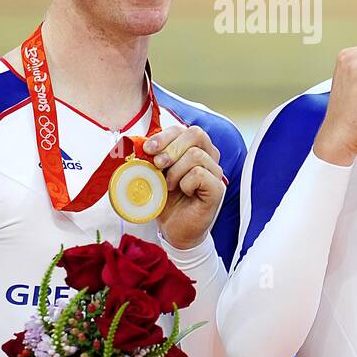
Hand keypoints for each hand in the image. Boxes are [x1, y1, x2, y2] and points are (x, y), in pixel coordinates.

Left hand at [147, 125, 224, 250]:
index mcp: (194, 148)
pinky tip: (183, 192)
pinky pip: (200, 174)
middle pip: (196, 134)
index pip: (184, 129)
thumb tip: (139, 144)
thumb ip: (152, 157)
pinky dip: (185, 183)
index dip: (165, 136)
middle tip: (157, 165)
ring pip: (196, 155)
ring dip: (175, 170)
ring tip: (169, 186)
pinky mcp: (217, 188)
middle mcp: (209, 156)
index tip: (148, 149)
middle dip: (171, 148)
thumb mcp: (154, 174)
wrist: (173, 228)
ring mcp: (215, 172)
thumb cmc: (166, 200)